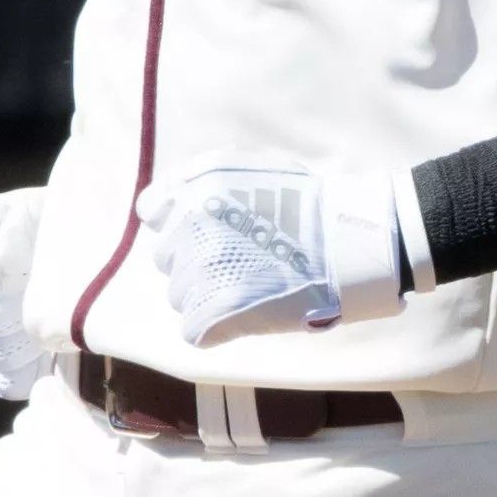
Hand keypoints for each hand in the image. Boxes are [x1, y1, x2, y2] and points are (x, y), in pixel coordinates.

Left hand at [137, 155, 402, 346]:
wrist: (344, 243)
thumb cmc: (305, 203)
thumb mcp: (249, 167)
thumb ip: (202, 180)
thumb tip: (169, 201)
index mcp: (194, 194)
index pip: (152, 210)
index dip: (174, 221)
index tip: (198, 229)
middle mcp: (189, 232)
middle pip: (167, 257)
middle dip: (193, 259)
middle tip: (235, 260)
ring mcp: (200, 274)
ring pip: (180, 294)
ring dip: (205, 293)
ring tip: (245, 287)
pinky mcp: (214, 314)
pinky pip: (192, 329)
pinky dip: (213, 328)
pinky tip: (240, 316)